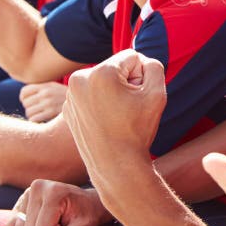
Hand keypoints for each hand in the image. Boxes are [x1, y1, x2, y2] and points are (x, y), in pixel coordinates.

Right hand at [6, 180, 112, 225]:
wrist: (86, 204)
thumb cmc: (86, 216)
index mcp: (54, 191)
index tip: (66, 223)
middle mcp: (37, 187)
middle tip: (59, 222)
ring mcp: (27, 192)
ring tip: (51, 220)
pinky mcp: (21, 199)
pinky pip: (13, 225)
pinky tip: (40, 219)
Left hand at [21, 82, 67, 122]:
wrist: (81, 102)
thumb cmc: (64, 97)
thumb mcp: (54, 87)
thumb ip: (40, 88)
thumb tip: (23, 95)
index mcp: (46, 85)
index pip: (24, 92)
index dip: (23, 98)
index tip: (29, 102)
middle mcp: (46, 93)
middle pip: (25, 103)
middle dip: (30, 107)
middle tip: (37, 109)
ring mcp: (49, 103)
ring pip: (28, 112)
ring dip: (32, 115)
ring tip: (40, 115)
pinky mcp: (51, 113)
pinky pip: (33, 119)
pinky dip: (35, 121)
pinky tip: (42, 120)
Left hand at [63, 50, 166, 185]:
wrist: (115, 167)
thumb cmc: (136, 131)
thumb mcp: (157, 94)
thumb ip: (154, 66)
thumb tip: (141, 61)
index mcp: (100, 73)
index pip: (132, 57)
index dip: (142, 76)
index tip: (138, 97)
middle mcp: (79, 79)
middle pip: (116, 67)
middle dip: (127, 83)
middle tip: (129, 109)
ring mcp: (70, 95)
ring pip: (103, 81)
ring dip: (114, 92)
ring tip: (117, 116)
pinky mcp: (67, 108)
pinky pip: (91, 95)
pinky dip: (101, 103)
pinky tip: (106, 122)